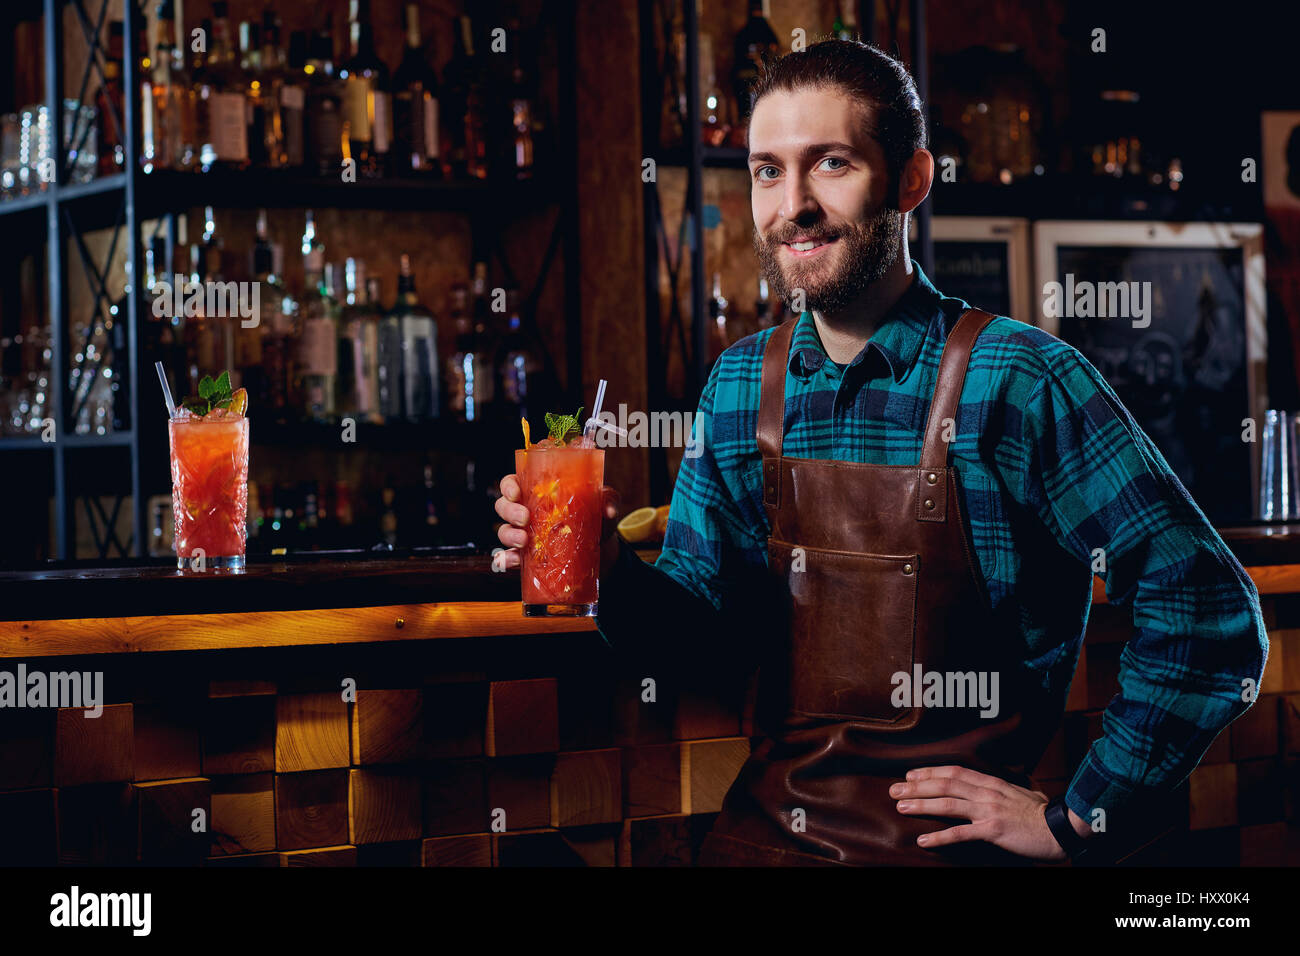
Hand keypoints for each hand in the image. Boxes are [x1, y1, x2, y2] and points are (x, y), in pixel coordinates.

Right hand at [492, 473, 621, 573]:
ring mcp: (525, 535)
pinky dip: (506, 559)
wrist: (600, 551)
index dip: (509, 485)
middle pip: (503, 505)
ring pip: (503, 530)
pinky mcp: (527, 557)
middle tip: (525, 518)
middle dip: (509, 510)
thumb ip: (607, 500)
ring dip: (509, 534)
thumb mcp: (603, 505)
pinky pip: (508, 557)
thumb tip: (608, 510)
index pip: (514, 482)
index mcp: (539, 492)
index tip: (517, 492)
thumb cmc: (597, 519)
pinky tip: (514, 560)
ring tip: (524, 541)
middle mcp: (527, 511)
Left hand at [890, 765, 1084, 861]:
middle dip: (917, 786)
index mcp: (991, 782)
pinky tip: (923, 840)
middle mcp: (986, 792)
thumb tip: (994, 785)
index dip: (929, 772)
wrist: (1061, 827)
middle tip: (894, 790)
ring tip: (900, 807)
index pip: (953, 771)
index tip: (910, 775)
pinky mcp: (993, 830)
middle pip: (944, 784)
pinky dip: (939, 837)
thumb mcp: (1019, 793)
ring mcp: (988, 810)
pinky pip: (961, 833)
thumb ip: (1002, 788)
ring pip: (947, 803)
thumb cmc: (1042, 813)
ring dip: (921, 805)